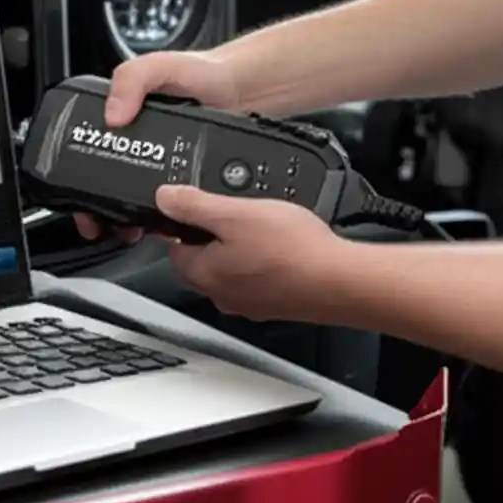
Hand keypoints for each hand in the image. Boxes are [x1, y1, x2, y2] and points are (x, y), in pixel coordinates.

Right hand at [75, 51, 241, 241]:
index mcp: (123, 119)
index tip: (83, 205)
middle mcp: (141, 144)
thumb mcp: (159, 65)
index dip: (80, 182)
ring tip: (134, 228)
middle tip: (108, 225)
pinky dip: (165, 215)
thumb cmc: (202, 71)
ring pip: (139, 200)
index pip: (91, 153)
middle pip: (111, 187)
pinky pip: (171, 203)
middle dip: (105, 212)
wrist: (245, 88)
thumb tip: (112, 115)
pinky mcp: (187, 176)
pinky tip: (165, 221)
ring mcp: (164, 163)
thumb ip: (132, 79)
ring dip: (133, 218)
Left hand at [153, 185, 349, 323]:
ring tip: (264, 227)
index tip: (200, 205)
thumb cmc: (290, 250)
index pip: (174, 246)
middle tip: (238, 213)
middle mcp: (221, 294)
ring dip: (240, 248)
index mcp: (202, 273)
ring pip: (230, 269)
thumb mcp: (234, 213)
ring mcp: (249, 303)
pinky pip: (257, 278)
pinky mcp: (274, 304)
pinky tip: (283, 248)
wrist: (338, 281)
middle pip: (201, 259)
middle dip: (213, 235)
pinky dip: (263, 262)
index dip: (184, 221)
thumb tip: (164, 198)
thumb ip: (194, 205)